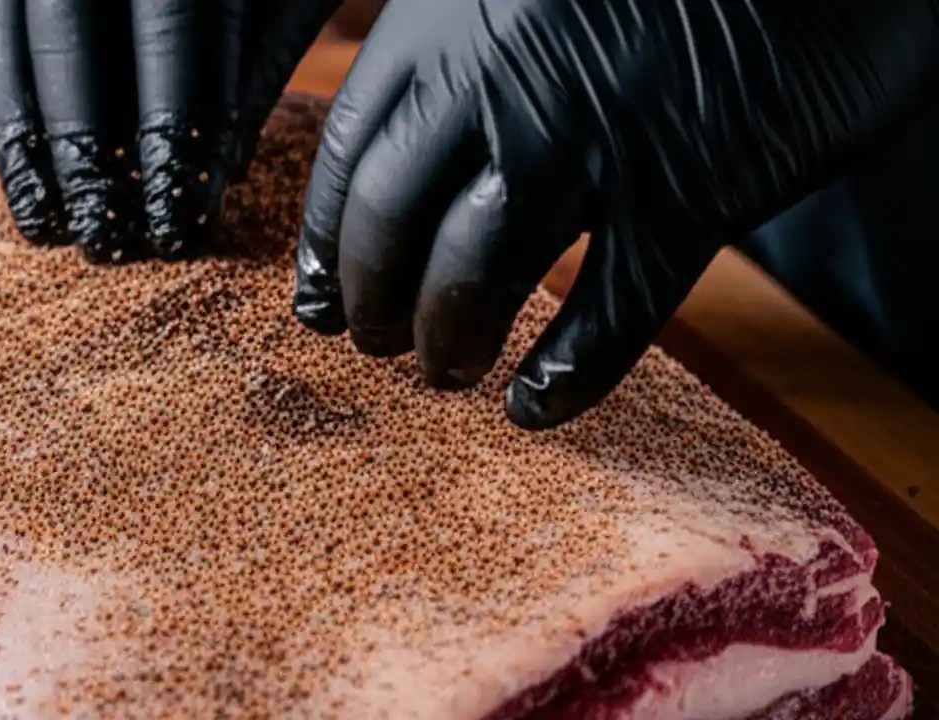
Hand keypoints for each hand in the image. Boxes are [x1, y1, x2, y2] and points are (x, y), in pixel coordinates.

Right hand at [0, 0, 339, 261]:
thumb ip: (254, 63)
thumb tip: (222, 173)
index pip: (171, 45)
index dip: (175, 140)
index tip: (178, 222)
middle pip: (70, 50)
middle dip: (85, 159)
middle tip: (104, 242)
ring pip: (5, 43)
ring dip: (21, 142)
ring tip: (44, 221)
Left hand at [293, 0, 937, 428]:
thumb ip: (458, 54)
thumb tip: (405, 154)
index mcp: (452, 19)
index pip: (353, 153)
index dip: (327, 242)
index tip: (319, 301)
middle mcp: (506, 79)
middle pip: (396, 223)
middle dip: (376, 302)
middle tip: (379, 347)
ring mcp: (594, 136)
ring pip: (479, 274)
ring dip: (450, 341)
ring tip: (446, 373)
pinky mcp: (689, 188)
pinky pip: (609, 310)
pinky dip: (566, 372)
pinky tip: (536, 404)